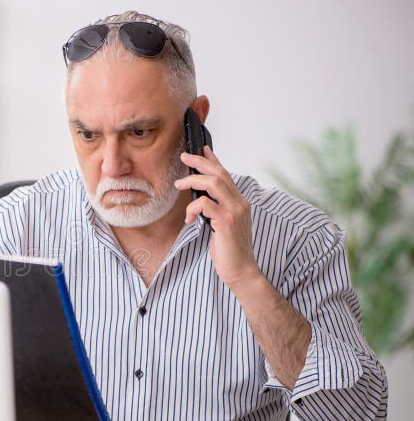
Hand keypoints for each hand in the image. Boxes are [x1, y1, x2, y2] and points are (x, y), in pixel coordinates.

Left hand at [174, 146, 260, 288]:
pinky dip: (192, 207)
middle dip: (200, 162)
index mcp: (239, 202)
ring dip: (193, 181)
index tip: (202, 149)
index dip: (213, 160)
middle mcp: (239, 203)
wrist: (241, 271)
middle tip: (184, 156)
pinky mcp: (226, 221)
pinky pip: (205, 204)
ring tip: (179, 184)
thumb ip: (215, 210)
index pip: (226, 175)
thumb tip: (199, 198)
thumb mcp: (221, 225)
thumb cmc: (229, 250)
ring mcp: (235, 211)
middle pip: (219, 174)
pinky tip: (188, 218)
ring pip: (213, 183)